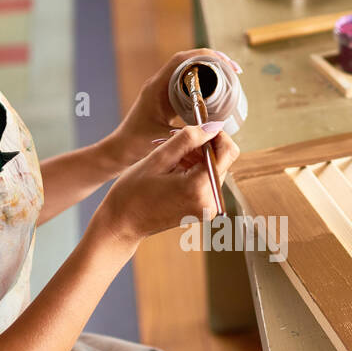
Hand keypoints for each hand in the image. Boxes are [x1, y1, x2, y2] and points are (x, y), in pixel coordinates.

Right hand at [93, 123, 240, 245]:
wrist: (123, 224)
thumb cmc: (133, 192)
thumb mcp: (158, 158)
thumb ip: (188, 139)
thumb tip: (213, 126)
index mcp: (199, 187)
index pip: (228, 151)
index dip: (217, 135)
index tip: (197, 130)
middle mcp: (210, 201)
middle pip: (222, 160)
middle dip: (203, 147)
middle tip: (174, 146)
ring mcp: (209, 209)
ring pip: (215, 169)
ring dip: (198, 159)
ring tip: (171, 160)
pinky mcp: (204, 211)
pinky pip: (208, 182)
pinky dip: (196, 171)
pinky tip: (174, 171)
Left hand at [100, 48, 242, 167]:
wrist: (119, 151)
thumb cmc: (135, 145)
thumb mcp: (162, 139)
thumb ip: (186, 135)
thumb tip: (216, 128)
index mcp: (157, 86)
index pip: (183, 60)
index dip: (207, 57)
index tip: (227, 65)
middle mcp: (159, 83)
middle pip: (190, 60)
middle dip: (214, 61)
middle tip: (235, 72)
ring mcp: (162, 90)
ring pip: (190, 71)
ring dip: (210, 71)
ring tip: (231, 79)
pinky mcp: (166, 99)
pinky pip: (188, 83)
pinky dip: (204, 83)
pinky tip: (217, 94)